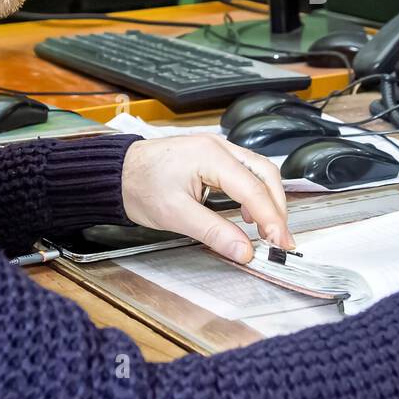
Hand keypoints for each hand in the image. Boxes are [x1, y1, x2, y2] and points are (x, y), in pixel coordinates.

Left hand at [121, 136, 293, 263]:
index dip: (272, 219)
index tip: (281, 243)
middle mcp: (219, 147)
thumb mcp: (175, 215)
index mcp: (210, 156)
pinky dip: (255, 194)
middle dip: (277, 208)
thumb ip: (213, 232)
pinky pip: (246, 172)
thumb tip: (244, 250)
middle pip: (265, 174)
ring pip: (259, 172)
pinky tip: (250, 214)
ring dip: (269, 200)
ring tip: (268, 230)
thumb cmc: (139, 185)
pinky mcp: (214, 158)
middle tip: (281, 239)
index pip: (253, 189)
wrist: (117, 172)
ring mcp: (217, 150)